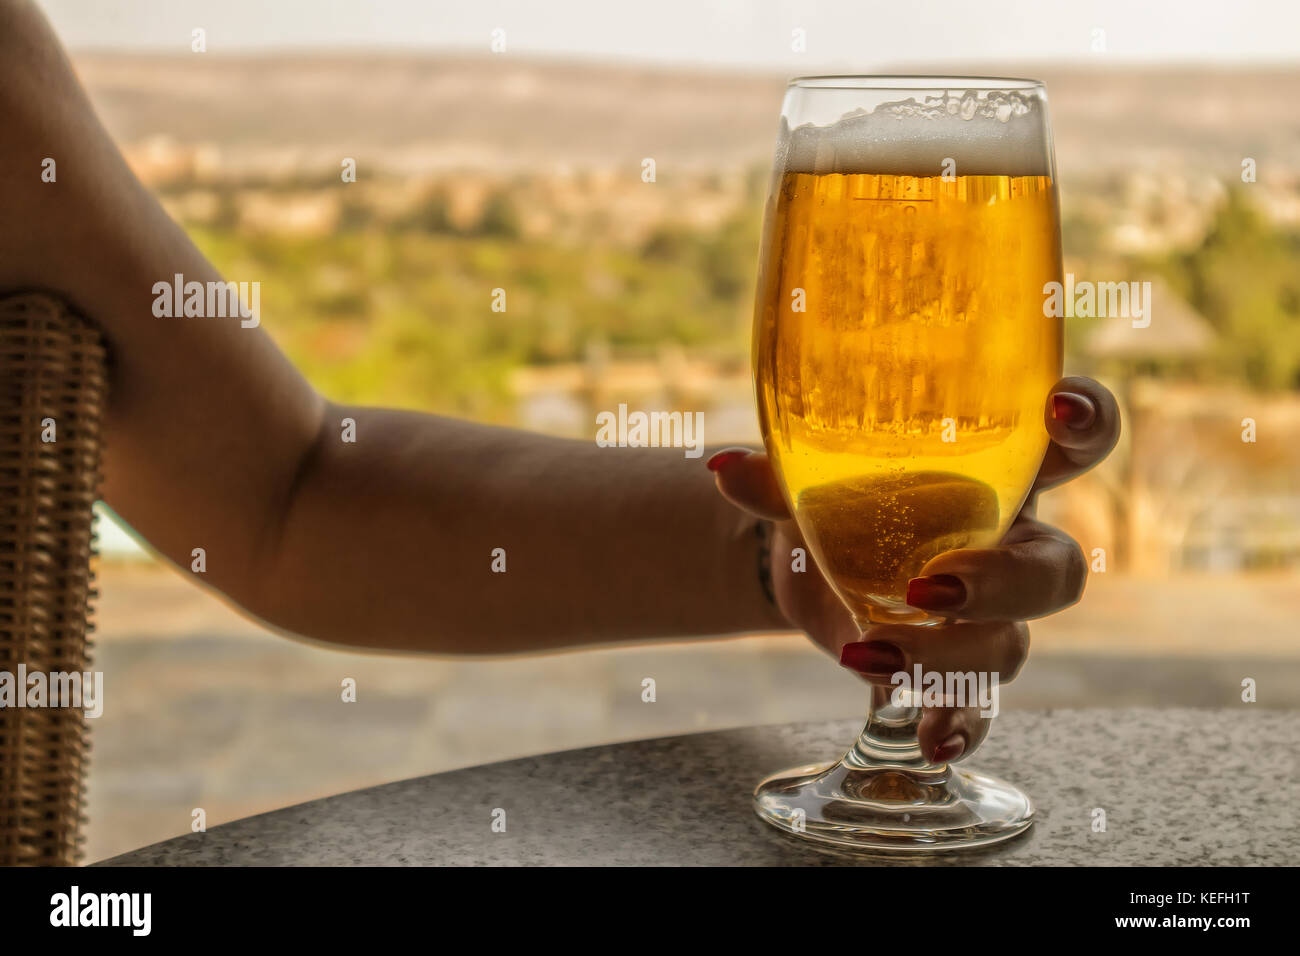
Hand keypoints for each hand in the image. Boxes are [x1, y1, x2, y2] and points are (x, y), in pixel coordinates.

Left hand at [709, 375, 1120, 762]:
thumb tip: (724, 469)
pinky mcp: (949, 667)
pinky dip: (956, 726)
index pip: (1074, 444)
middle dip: (1005, 582)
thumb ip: (780, 474)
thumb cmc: (832, 487)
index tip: (1060, 411)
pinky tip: (928, 743)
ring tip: (871, 652)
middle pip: (1052, 571)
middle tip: (932, 588)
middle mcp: (1007, 545)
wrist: (800, 550)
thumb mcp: (813, 474)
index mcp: (997, 475)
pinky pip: (974, 705)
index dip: (1090, 423)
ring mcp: (985, 615)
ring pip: (1007, 645)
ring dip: (946, 657)